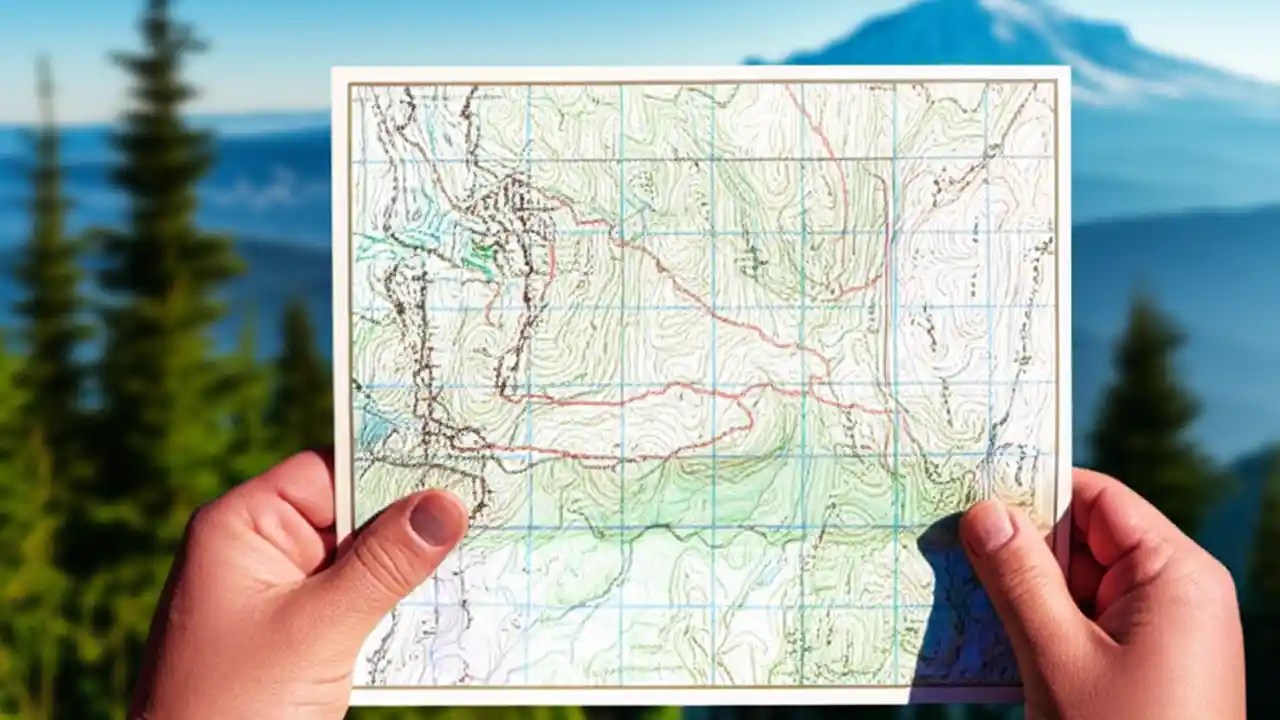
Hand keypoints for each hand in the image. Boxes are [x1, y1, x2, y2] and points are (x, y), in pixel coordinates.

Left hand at [128, 450, 468, 718]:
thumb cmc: (233, 709)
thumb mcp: (317, 631)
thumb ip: (384, 565)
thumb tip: (446, 505)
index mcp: (241, 528)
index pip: (328, 472)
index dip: (389, 468)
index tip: (457, 462)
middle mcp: (259, 554)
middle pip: (352, 516)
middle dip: (412, 523)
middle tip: (487, 509)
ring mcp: (280, 599)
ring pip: (364, 564)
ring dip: (410, 570)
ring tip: (482, 554)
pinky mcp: (300, 639)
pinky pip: (360, 605)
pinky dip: (398, 607)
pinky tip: (448, 603)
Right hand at [960, 468, 1245, 718]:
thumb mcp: (1059, 656)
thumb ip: (1020, 578)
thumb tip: (985, 512)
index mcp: (1177, 575)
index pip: (1098, 500)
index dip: (1035, 490)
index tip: (969, 487)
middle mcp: (1178, 594)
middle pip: (1085, 541)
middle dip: (1018, 544)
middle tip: (948, 539)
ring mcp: (1164, 632)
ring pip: (1077, 585)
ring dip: (1021, 588)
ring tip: (958, 586)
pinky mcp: (1146, 665)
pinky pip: (1085, 622)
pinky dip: (1039, 623)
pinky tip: (991, 629)